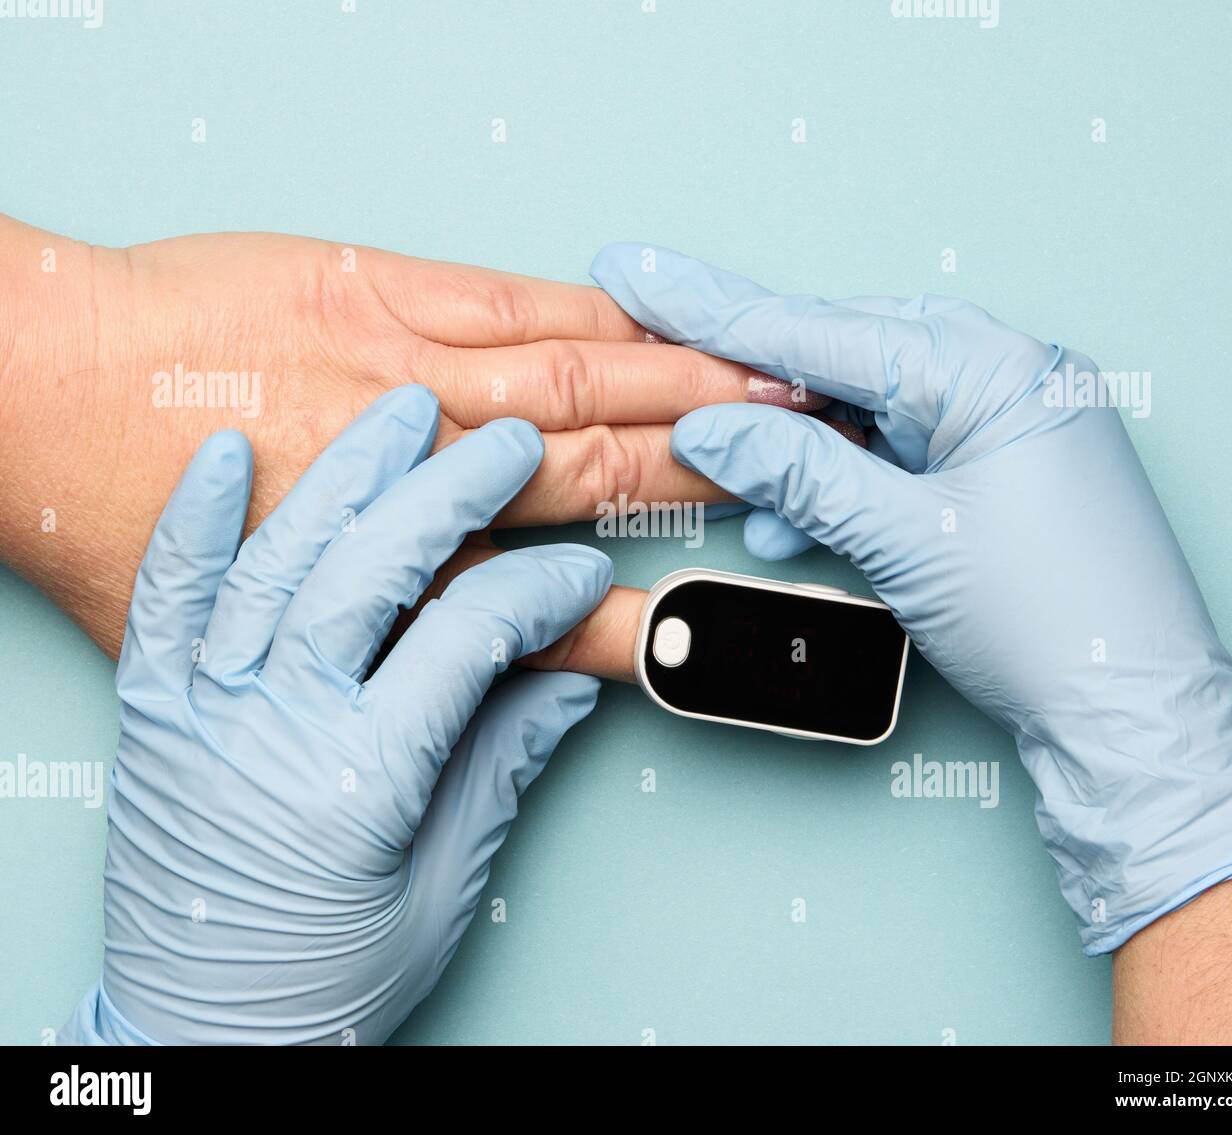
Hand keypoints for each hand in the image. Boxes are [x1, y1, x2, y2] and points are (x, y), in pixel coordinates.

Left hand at [0, 215, 807, 656]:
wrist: (27, 392)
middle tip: (809, 465)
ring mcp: (402, 382)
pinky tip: (663, 318)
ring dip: (686, 385)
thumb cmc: (113, 524)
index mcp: (388, 594)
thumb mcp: (246, 670)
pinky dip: (601, 315)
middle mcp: (414, 490)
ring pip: (576, 384)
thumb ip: (385, 678)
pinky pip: (517, 304)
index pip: (561, 616)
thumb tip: (531, 695)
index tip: (732, 631)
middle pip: (599, 479)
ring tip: (776, 382)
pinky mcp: (375, 297)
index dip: (660, 623)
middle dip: (717, 472)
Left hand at [59, 385, 610, 1044]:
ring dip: (348, 475)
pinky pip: (167, 597)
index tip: (583, 574)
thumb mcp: (439, 887)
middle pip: (376, 568)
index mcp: (363, 778)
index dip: (540, 591)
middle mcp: (277, 724)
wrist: (197, 1032)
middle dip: (454, 491)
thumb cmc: (322, 980)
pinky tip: (229, 452)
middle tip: (509, 443)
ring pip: (280, 559)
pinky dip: (196, 520)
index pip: (470, 636)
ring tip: (404, 414)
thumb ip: (501, 767)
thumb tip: (570, 682)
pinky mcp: (154, 708)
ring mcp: (204, 707)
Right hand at [591, 243, 1231, 954]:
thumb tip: (711, 430)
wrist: (1132, 717)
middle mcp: (1002, 379)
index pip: (823, 328)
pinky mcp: (991, 472)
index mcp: (993, 369)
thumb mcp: (907, 539)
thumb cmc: (1056, 626)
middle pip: (841, 357)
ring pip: (863, 410)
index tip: (642, 275)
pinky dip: (838, 481)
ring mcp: (1000, 425)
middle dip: (750, 378)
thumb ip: (801, 472)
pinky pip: (894, 454)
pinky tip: (790, 518)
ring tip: (725, 471)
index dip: (717, 307)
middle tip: (668, 371)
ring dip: (793, 446)